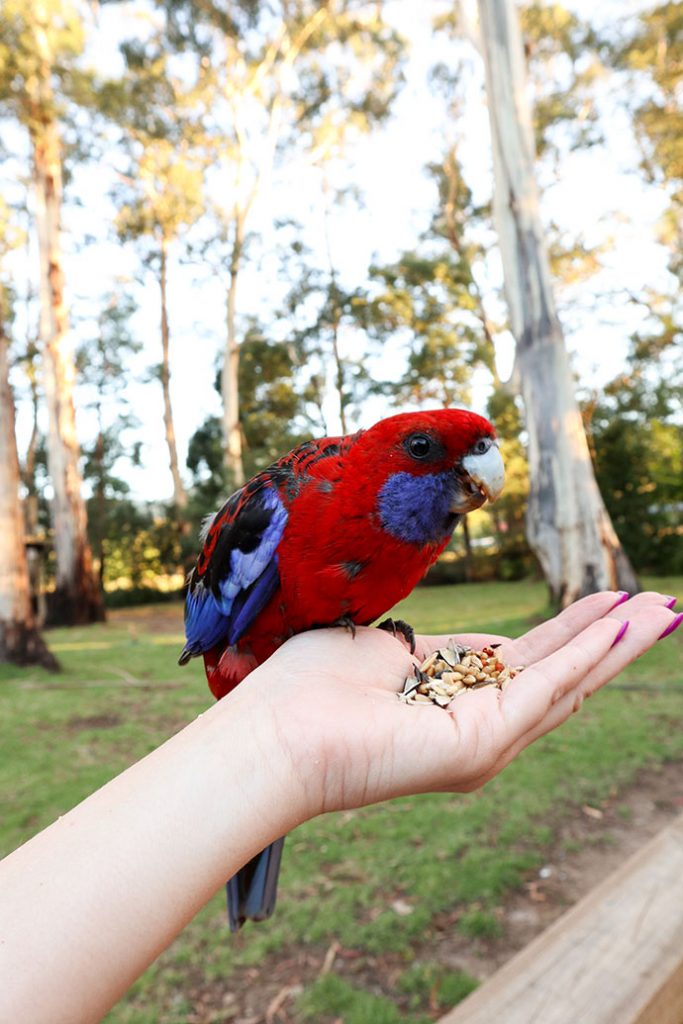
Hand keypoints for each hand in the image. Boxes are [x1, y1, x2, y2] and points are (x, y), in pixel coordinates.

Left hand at [249, 591, 676, 820]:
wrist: (273, 734)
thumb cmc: (307, 687)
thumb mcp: (384, 648)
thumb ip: (431, 647)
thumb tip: (467, 641)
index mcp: (449, 695)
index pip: (524, 662)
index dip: (569, 631)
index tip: (607, 600)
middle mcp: (472, 722)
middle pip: (559, 675)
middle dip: (610, 637)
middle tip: (662, 607)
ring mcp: (481, 738)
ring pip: (567, 681)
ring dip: (616, 642)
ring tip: (663, 611)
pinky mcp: (480, 742)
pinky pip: (546, 686)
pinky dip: (588, 654)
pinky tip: (623, 624)